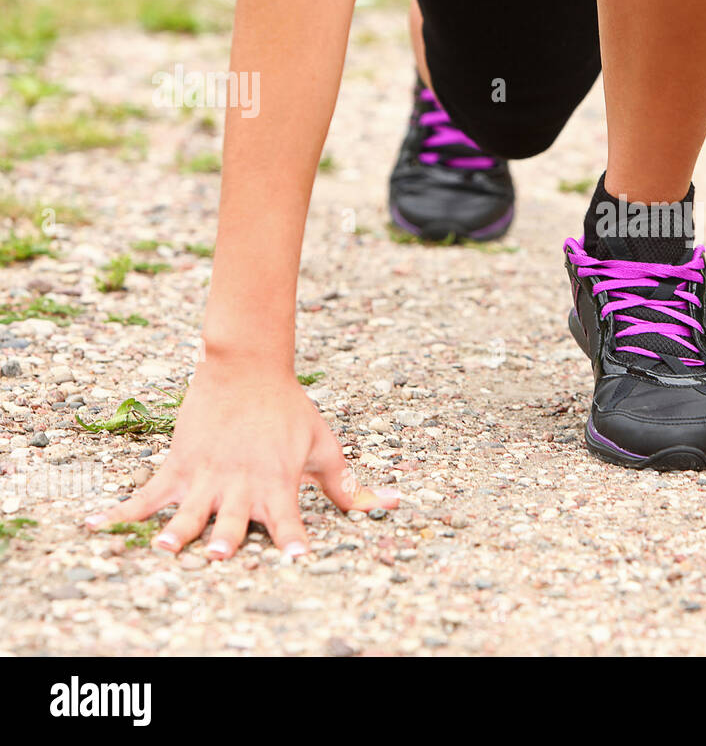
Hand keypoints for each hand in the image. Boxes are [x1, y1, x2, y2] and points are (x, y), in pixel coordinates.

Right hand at [84, 360, 397, 559]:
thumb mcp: (323, 445)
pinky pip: (144, 494)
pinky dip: (119, 514)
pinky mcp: (178, 465)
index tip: (295, 560)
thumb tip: (389, 503)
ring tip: (165, 549)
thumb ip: (346, 484)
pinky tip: (93, 526)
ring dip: (177, 531)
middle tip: (221, 558)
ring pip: (187, 511)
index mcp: (277, 482)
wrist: (248, 368)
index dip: (291, 540)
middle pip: (233, 520)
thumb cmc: (290, 411)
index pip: (288, 520)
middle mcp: (240, 484)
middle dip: (228, 540)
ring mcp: (205, 476)